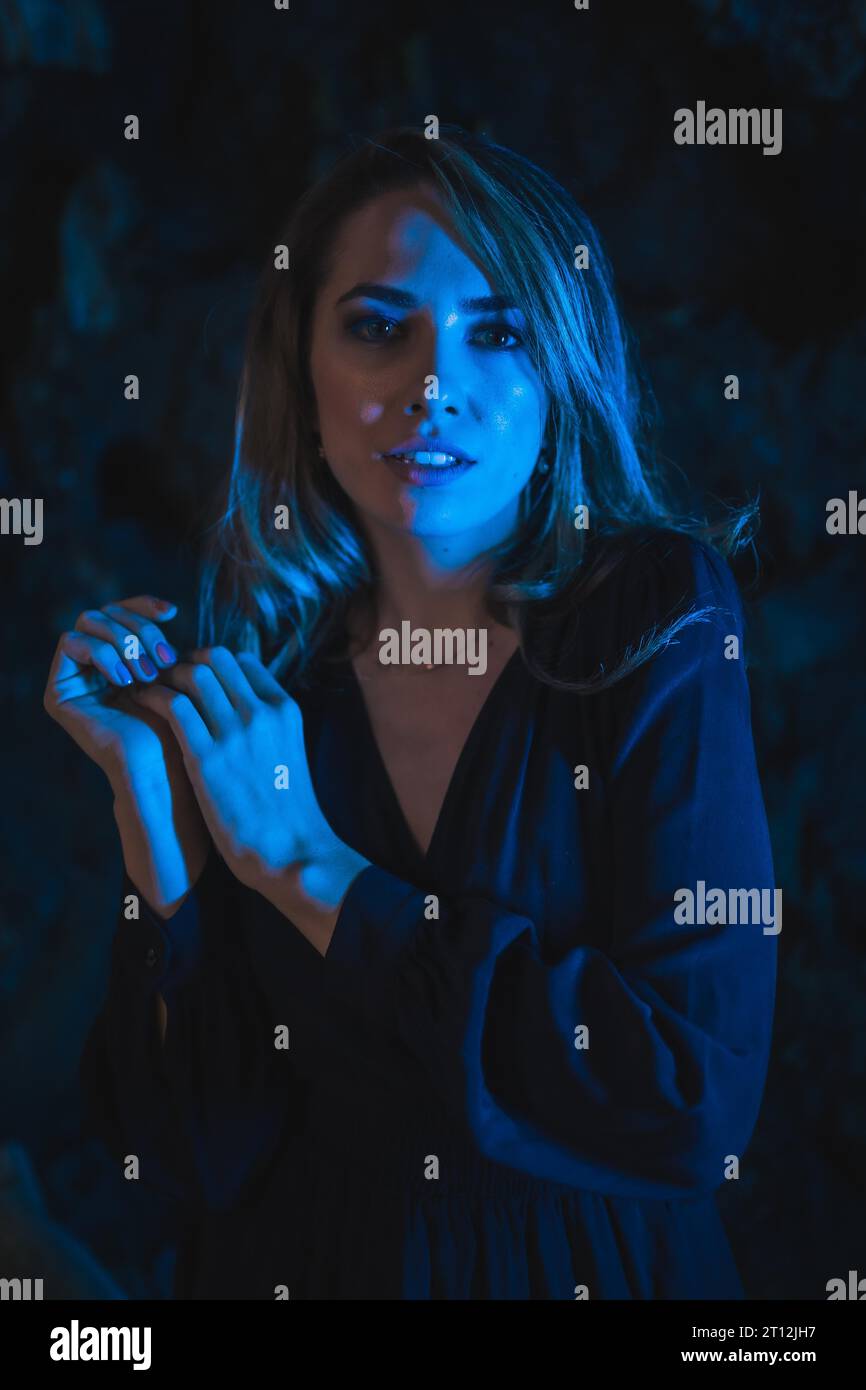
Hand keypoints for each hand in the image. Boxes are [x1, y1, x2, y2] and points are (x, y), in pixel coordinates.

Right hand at [44, 594, 184, 788]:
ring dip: (123, 642)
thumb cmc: (177, 726)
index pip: (123, 611)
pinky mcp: (58, 691)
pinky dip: (101, 653)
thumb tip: (169, 607)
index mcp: (119, 658)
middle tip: (164, 657)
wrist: (162, 768)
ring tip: (148, 674)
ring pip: (88, 622)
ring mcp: (73, 677)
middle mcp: (92, 665)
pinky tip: (125, 680)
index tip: (172, 613)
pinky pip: (70, 643)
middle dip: (138, 628)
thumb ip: (163, 643)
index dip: (145, 606)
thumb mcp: (175, 675)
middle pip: (105, 612)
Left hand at [130, 647, 369, 936]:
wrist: (291, 851)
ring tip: (150, 687)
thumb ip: (267, 729)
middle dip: (187, 661)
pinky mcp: (206, 757)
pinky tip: (142, 701)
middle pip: (216, 659)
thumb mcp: (291, 754)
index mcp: (285, 710)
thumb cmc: (288, 813)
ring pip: (193, 674)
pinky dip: (153, 695)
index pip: (244, 662)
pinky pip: (173, 705)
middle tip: (167, 677)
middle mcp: (261, 712)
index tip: (195, 676)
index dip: (214, 664)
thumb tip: (238, 715)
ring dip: (167, 675)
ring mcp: (235, 732)